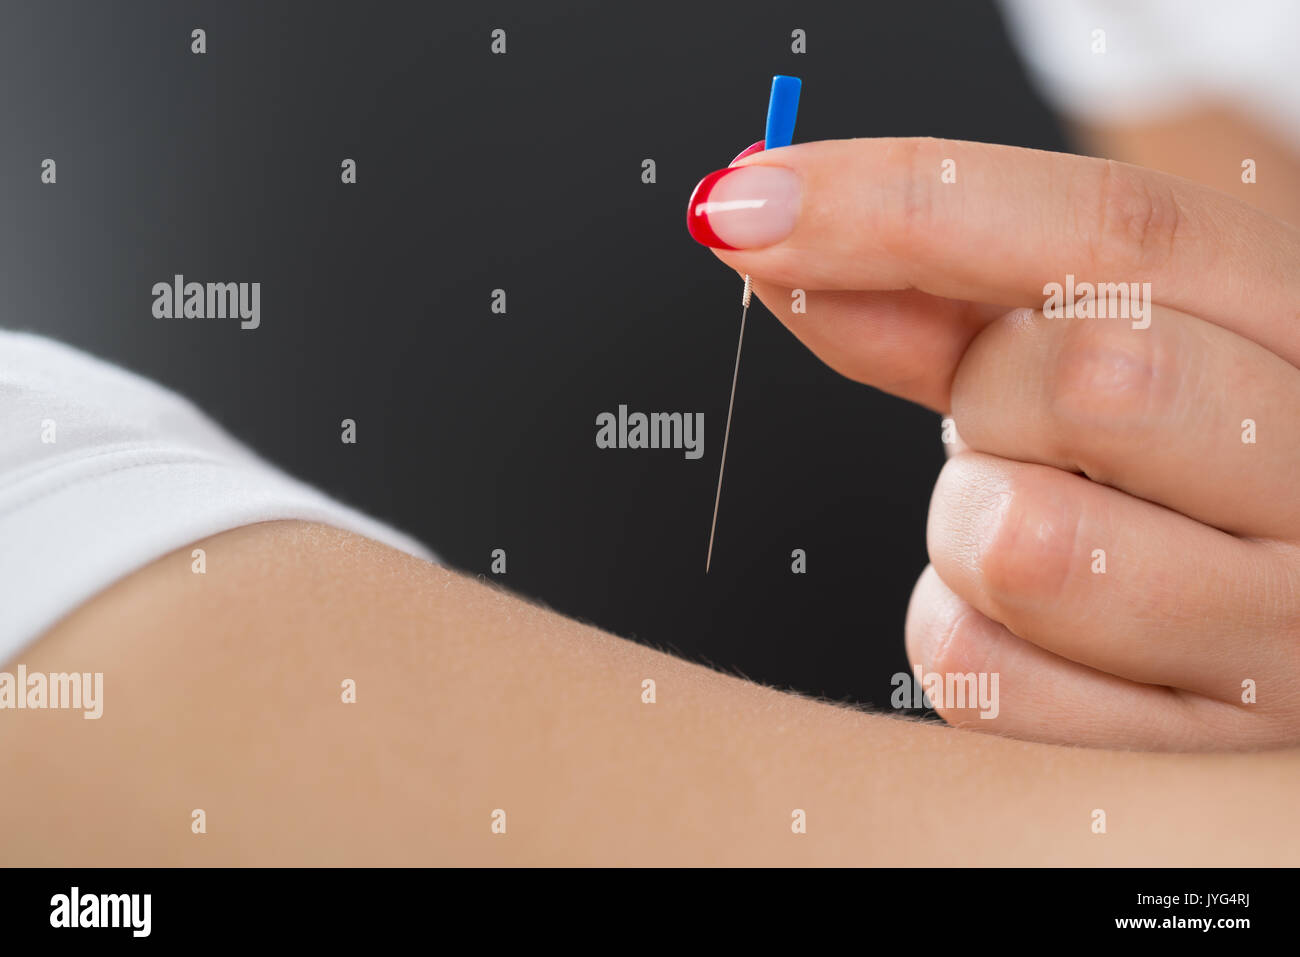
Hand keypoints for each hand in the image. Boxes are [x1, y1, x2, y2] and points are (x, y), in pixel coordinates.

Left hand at [687, 137, 1299, 748]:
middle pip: (1078, 378)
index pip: (1115, 232)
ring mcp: (1282, 637)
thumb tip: (771, 242)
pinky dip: (966, 639)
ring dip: (970, 527)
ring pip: (1016, 545)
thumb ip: (950, 303)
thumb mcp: (1106, 347)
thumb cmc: (1177, 461)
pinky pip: (978, 678)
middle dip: (987, 395)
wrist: (1291, 626)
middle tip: (1017, 424)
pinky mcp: (1191, 753)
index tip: (739, 204)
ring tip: (1046, 527)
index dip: (900, 205)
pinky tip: (1045, 632)